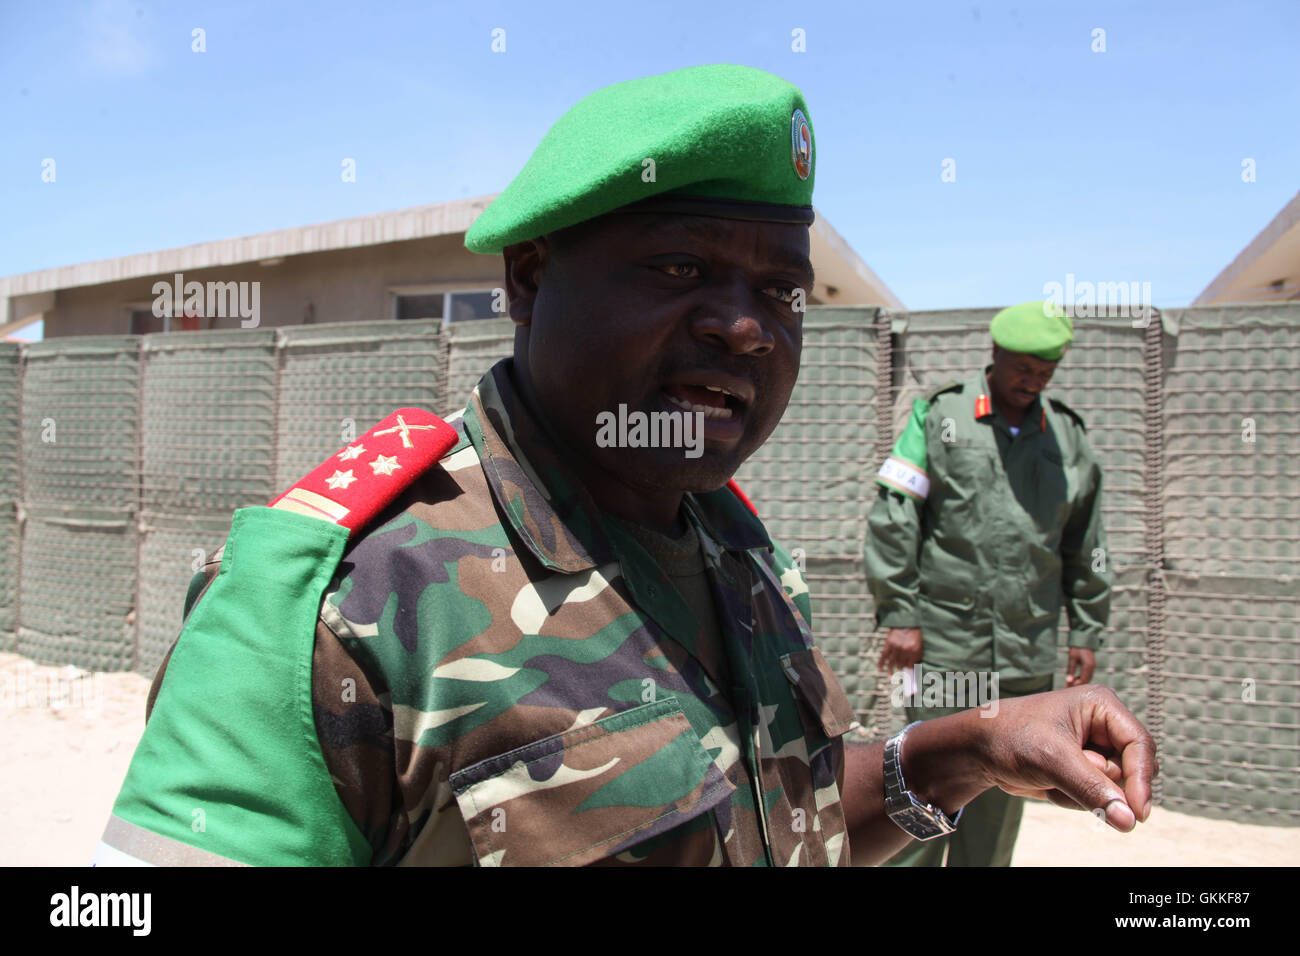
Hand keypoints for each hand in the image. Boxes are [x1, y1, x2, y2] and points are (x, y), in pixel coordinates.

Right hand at [877, 627, 922, 672]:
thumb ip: (917, 655)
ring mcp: (896, 647)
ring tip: (890, 674)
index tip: (908, 671)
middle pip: (901, 664)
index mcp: (915, 650)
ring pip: (892, 662)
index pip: (911, 665)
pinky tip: (880, 669)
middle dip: (901, 667)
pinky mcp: (889, 643)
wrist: (906, 620)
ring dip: (890, 669)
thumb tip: (913, 667)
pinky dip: (881, 663)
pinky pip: (884, 655)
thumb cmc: (915, 633)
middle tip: (899, 669)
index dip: (909, 668)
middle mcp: (905, 650)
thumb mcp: (920, 644)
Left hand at [974, 684, 1155, 830]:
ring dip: (1084, 794)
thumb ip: (1092, 789)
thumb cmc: (1011, 739)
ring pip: (1114, 790)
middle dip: (1103, 786)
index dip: (1143, 780)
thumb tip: (1129, 820)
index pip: (1140, 744)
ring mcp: (1096, 749)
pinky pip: (1096, 798)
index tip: (1139, 813)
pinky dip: (1073, 799)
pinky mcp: (1085, 770)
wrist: (978, 749)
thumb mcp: (1053, 761)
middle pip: (1133, 771)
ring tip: (1052, 776)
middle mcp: (1104, 725)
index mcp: (1101, 706)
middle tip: (1067, 780)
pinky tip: (1049, 784)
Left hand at [1066, 647, 1095, 685]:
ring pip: (1087, 678)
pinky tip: (1075, 678)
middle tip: (1068, 688)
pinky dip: (1082, 678)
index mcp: (1088, 666)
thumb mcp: (1072, 659)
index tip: (1068, 688)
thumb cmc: (1077, 648)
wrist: (1083, 640)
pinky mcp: (1091, 665)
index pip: (1083, 680)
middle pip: (1086, 681)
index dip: (1075, 685)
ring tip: (1070, 684)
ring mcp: (1093, 666)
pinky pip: (1088, 675)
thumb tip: (1069, 681)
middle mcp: (1092, 667)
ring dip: (1079, 682)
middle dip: (1077, 685)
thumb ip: (1071, 670)